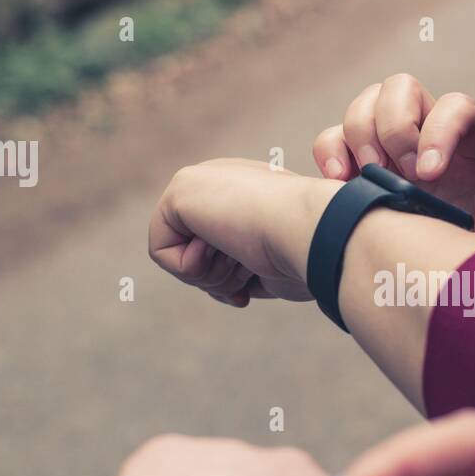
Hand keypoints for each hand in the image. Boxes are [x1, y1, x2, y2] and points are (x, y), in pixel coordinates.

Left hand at [148, 158, 338, 306]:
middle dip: (219, 278)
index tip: (247, 292)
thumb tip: (229, 290)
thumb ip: (248, 269)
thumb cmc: (310, 252)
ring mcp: (201, 183)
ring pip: (180, 256)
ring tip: (243, 256)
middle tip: (248, 268)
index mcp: (253, 194)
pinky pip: (161, 252)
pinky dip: (190, 268)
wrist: (314, 230)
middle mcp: (225, 183)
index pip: (221, 247)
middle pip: (196, 255)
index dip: (229, 279)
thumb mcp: (276, 267)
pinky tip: (222, 246)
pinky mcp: (179, 191)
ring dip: (212, 275)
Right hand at [312, 74, 474, 247]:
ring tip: (366, 180)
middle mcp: (430, 137)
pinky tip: (338, 184)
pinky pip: (332, 139)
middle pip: (402, 89)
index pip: (457, 108)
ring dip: (360, 136)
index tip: (430, 176)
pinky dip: (329, 153)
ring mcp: (392, 148)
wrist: (453, 279)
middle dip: (395, 127)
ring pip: (365, 105)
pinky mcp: (358, 167)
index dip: (441, 130)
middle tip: (401, 176)